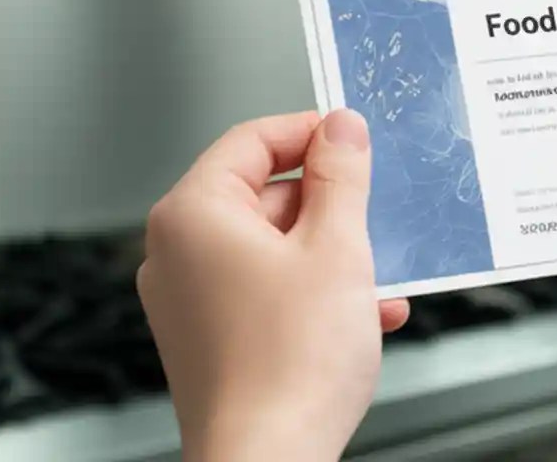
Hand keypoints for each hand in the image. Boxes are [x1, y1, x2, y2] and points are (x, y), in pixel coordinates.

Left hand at [138, 110, 409, 461]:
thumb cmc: (290, 366)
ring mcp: (191, 298)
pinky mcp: (212, 336)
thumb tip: (340, 129)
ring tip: (378, 278)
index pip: (252, 139)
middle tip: (377, 217)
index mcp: (194, 215)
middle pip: (265, 194)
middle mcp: (178, 253)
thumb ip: (341, 176)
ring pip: (274, 246)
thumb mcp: (337, 247)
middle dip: (331, 206)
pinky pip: (268, 289)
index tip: (355, 139)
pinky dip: (315, 291)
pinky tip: (365, 314)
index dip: (311, 133)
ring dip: (333, 254)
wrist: (270, 460)